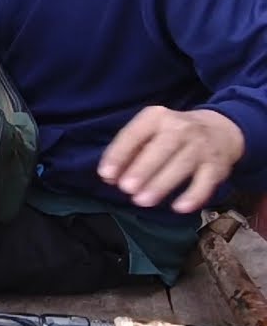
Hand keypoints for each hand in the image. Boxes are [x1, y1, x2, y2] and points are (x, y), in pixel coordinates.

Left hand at [98, 106, 244, 213]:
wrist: (219, 129)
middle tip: (126, 188)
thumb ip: (128, 153)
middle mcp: (181, 128)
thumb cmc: (172, 134)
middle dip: (143, 169)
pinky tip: (179, 208)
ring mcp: (201, 146)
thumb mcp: (149, 133)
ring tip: (142, 201)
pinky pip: (206, 182)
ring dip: (161, 184)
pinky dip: (194, 195)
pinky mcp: (217, 166)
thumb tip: (109, 178)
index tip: (105, 174)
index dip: (119, 154)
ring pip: (182, 164)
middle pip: (162, 148)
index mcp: (156, 117)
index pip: (135, 134)